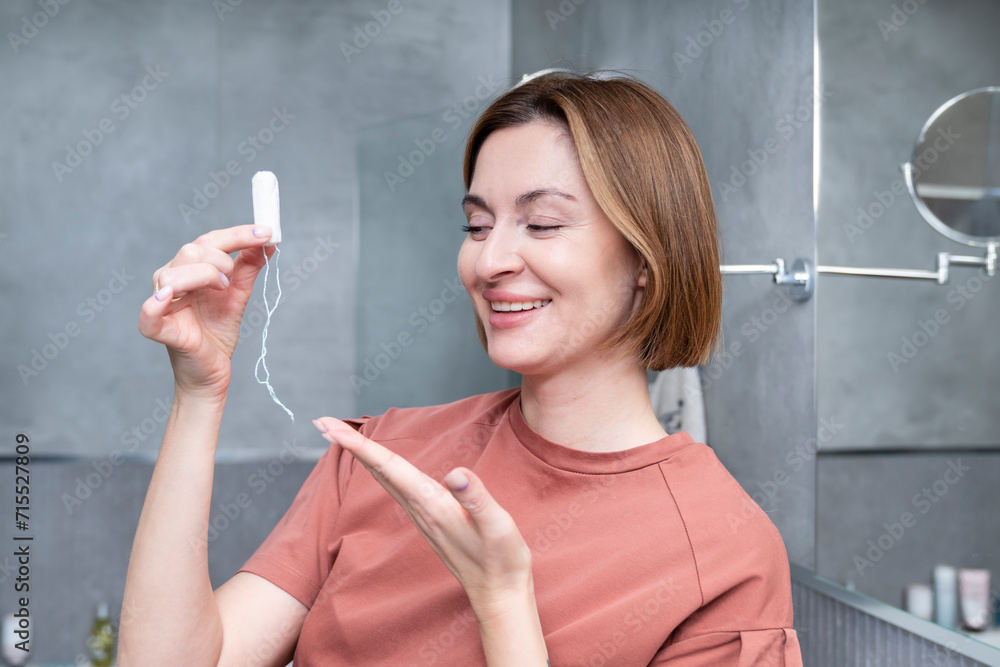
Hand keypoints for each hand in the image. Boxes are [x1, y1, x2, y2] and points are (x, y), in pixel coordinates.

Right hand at [138, 225, 273, 399]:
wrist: (211, 370)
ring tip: (221, 289)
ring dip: (204, 275)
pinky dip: (157, 303)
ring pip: (174, 274)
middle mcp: (170, 280)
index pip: (208, 241)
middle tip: (232, 281)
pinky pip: (150, 312)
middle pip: (190, 251)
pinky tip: (170, 297)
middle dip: (221, 260)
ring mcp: (162, 303)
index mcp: (188, 269)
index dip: (238, 234)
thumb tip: (267, 241)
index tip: (267, 233)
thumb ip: (248, 267)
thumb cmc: (217, 331)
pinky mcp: (158, 328)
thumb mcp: (238, 294)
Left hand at [311, 417, 532, 606]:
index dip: (359, 445)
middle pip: (376, 469)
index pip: (388, 467)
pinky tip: (377, 464)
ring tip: (339, 436)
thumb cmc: (501, 559)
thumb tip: (456, 473)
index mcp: (431, 504)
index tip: (331, 428)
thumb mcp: (497, 526)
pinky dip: (379, 468)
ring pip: (382, 478)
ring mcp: (421, 515)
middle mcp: (419, 508)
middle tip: (321, 421)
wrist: (498, 594)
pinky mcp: (428, 518)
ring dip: (360, 455)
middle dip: (348, 444)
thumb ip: (476, 498)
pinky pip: (394, 486)